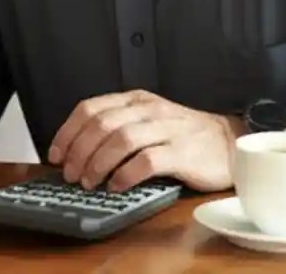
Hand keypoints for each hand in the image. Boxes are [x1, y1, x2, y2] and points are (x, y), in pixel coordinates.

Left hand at [47, 90, 237, 191]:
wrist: (230, 143)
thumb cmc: (183, 136)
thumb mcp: (147, 120)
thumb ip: (117, 128)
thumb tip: (76, 153)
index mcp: (135, 100)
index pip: (90, 108)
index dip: (67, 132)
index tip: (55, 155)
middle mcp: (148, 110)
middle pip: (101, 124)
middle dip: (79, 151)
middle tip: (71, 175)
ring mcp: (167, 130)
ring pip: (121, 140)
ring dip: (98, 163)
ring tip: (90, 183)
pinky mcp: (183, 153)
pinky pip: (147, 161)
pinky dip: (125, 174)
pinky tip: (117, 186)